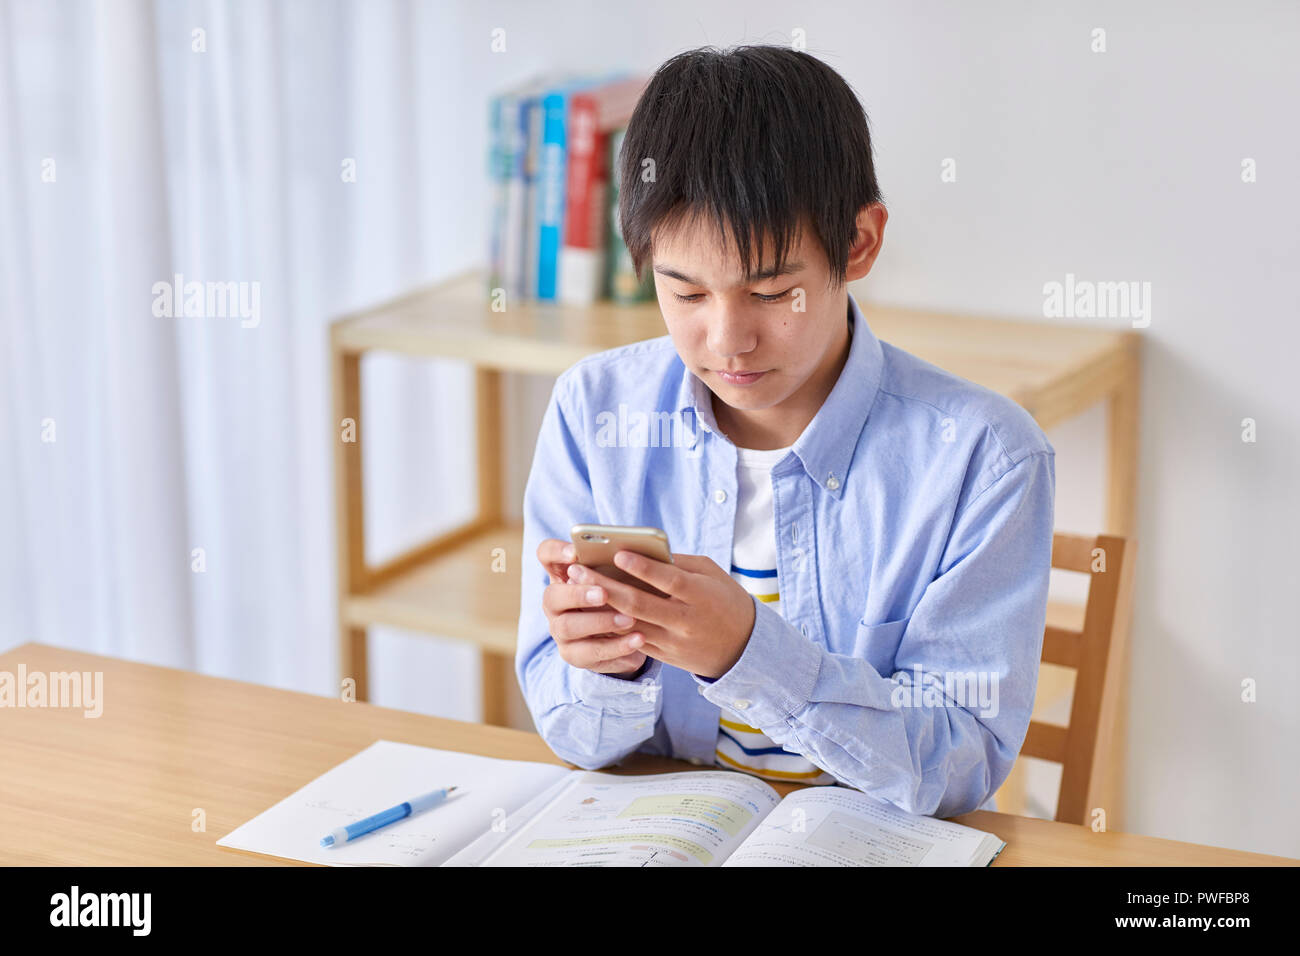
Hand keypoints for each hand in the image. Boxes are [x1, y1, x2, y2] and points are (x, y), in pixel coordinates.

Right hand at [536, 538, 645, 676]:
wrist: (623, 634)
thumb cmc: (621, 595)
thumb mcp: (619, 578)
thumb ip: (617, 566)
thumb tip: (634, 554)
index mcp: (562, 574)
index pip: (546, 554)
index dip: (557, 552)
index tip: (576, 552)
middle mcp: (554, 603)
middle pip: (552, 596)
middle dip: (579, 594)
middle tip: (604, 593)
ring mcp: (560, 631)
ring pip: (569, 627)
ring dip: (601, 623)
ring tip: (630, 620)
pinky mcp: (574, 655)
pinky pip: (592, 654)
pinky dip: (618, 647)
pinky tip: (639, 640)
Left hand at [565, 551, 755, 678]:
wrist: (743, 649)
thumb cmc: (725, 600)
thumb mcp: (712, 575)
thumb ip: (680, 564)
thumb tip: (644, 551)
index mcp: (701, 596)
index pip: (669, 580)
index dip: (643, 568)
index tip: (618, 553)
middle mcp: (685, 621)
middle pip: (640, 603)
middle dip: (606, 586)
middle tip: (578, 570)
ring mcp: (674, 642)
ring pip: (630, 624)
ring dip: (601, 606)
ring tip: (578, 587)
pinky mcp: (666, 656)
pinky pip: (634, 640)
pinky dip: (612, 625)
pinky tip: (592, 609)